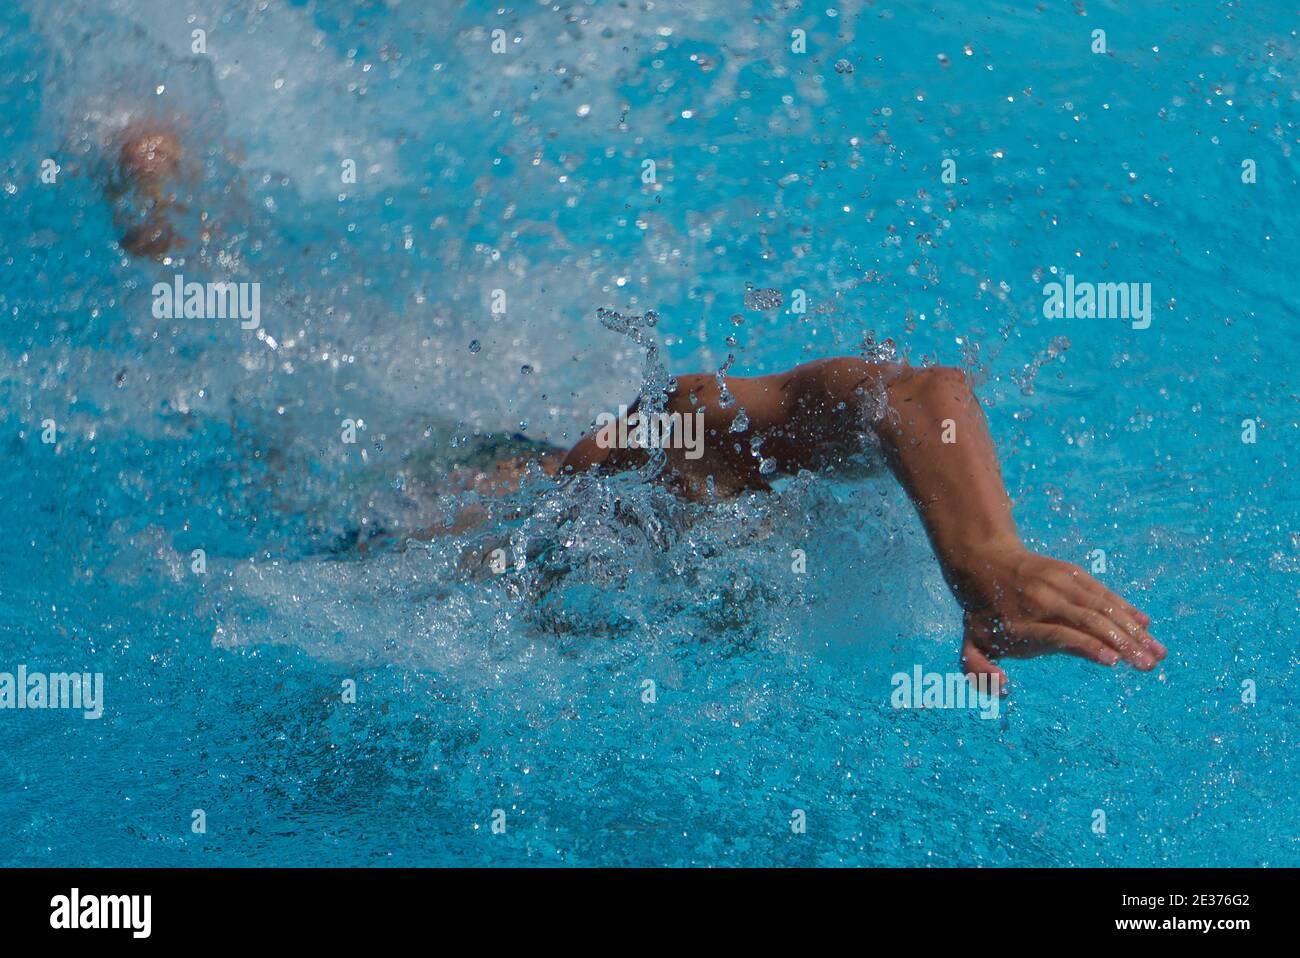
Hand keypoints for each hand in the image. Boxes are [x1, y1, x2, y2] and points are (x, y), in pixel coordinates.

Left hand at [950, 541, 1166, 691]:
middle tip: (1148, 666)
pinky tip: (1146, 626)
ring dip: (1132, 630)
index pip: (1057, 635)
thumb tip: (1003, 689)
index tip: (1112, 661)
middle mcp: (1042, 602)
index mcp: (1020, 625)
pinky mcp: (1070, 572)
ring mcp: (1057, 584)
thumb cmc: (983, 615)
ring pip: (1101, 606)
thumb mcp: (971, 644)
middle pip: (1087, 621)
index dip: (1085, 645)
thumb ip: (978, 670)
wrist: (982, 560)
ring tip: (1157, 653)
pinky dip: (1125, 609)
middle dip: (1122, 643)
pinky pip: (1101, 592)